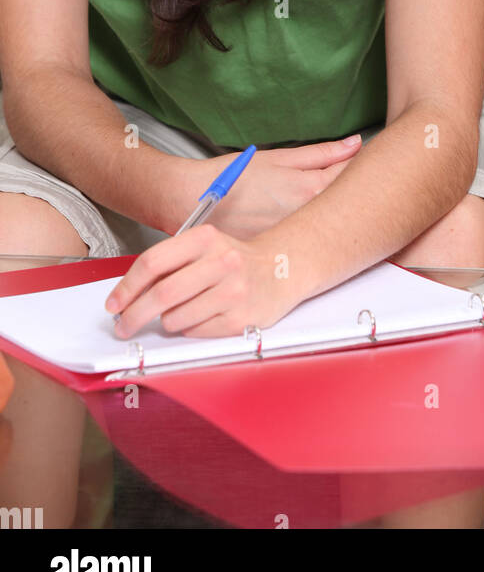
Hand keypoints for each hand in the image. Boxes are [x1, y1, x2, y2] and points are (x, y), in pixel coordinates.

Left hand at [105, 223, 298, 338]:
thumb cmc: (234, 260)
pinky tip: (203, 317)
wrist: (282, 269)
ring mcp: (233, 291)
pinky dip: (190, 329)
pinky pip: (195, 333)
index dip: (126, 287)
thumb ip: (169, 265)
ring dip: (168, 322)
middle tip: (123, 326)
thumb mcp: (203, 248)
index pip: (153, 263)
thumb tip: (127, 296)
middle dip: (133, 316)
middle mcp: (222, 261)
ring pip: (175, 319)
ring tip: (182, 312)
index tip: (113, 304)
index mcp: (205, 238)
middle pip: (161, 295)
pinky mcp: (241, 318)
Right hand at [171, 135, 362, 240]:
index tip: (387, 163)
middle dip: (368, 194)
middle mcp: (307, 217)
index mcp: (309, 188)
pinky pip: (314, 242)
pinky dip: (324, 233)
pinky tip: (326, 229)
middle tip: (381, 183)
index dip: (375, 169)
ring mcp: (295, 238)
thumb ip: (321, 153)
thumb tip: (356, 143)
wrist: (189, 203)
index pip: (356, 178)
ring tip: (360, 203)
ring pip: (335, 225)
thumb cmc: (232, 178)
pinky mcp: (282, 253)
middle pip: (353, 205)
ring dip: (348, 214)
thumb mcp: (278, 157)